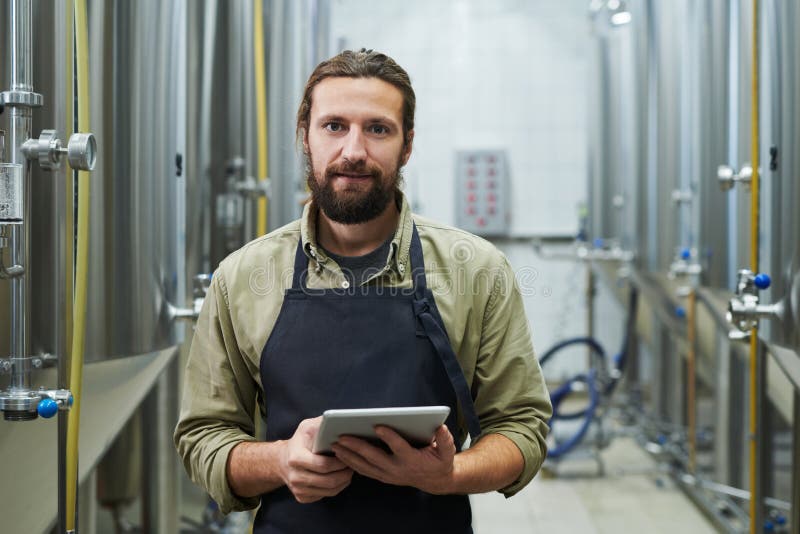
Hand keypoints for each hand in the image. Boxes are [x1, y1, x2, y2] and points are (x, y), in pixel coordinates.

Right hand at [278, 416, 353, 502]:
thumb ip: (323, 424)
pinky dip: (336, 488)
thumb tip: (340, 420)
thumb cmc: (300, 441)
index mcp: (295, 458)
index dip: (340, 462)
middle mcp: (295, 476)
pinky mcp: (302, 497)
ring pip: (329, 491)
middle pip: (329, 481)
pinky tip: (339, 477)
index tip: (348, 455)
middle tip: (353, 465)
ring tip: (349, 471)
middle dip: (345, 473)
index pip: (324, 465)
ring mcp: (298, 489)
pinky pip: (325, 496)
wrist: (282, 460)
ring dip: (343, 481)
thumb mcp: (307, 427)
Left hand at [331, 424, 456, 493]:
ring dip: (349, 456)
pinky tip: (340, 455)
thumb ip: (445, 439)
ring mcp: (389, 474)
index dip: (389, 437)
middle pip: (374, 457)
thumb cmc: (439, 461)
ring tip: (335, 445)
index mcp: (412, 460)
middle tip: (341, 436)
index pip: (399, 447)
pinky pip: (364, 471)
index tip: (378, 425)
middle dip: (357, 447)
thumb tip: (440, 427)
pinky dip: (351, 463)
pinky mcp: (383, 476)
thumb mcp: (447, 451)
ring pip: (365, 466)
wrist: (435, 480)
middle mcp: (398, 469)